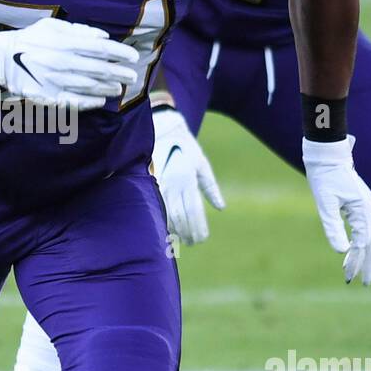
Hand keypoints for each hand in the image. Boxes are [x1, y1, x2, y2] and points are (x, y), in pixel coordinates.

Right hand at [0, 17, 138, 109]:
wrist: (2, 58)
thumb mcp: (53, 26)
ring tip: (119, 88)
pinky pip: (75, 101)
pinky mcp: (49, 96)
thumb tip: (104, 37)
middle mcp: (64, 62)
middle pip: (100, 69)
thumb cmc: (31, 39)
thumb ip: (80, 30)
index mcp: (65, 42)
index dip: (120, 53)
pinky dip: (91, 102)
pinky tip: (101, 100)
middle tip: (132, 76)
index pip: (101, 49)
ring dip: (109, 88)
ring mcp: (57, 81)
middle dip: (120, 73)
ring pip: (91, 86)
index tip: (133, 57)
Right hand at [152, 106, 224, 243]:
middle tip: (193, 242)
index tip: (202, 238)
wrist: (163, 129)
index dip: (198, 227)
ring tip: (182, 240)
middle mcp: (173, 184)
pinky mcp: (150, 183)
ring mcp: (159, 184)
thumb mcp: (202, 164)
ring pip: (167, 214)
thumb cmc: (186, 147)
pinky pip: (156, 206)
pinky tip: (167, 228)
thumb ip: (211, 187)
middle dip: (188, 231)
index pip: (194, 211)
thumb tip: (220, 207)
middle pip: (181, 216)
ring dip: (175, 229)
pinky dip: (163, 219)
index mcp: (187, 179)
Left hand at [302, 135, 370, 283]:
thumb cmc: (324, 178)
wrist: (327, 156)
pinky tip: (351, 253)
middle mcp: (368, 210)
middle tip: (361, 283)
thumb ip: (333, 227)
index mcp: (362, 210)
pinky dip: (360, 244)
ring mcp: (366, 207)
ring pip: (370, 238)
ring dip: (364, 256)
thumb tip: (342, 251)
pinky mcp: (360, 206)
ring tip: (354, 273)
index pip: (363, 243)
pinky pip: (365, 230)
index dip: (357, 262)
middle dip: (367, 264)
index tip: (349, 277)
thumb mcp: (325, 204)